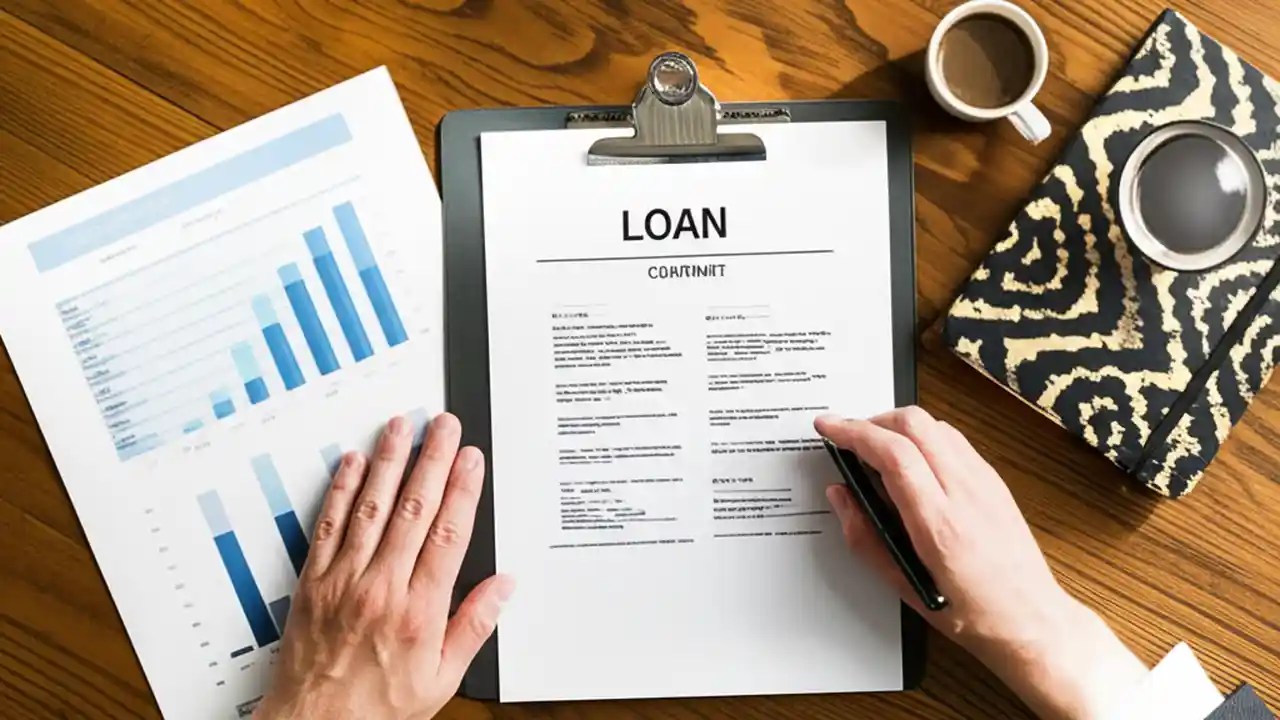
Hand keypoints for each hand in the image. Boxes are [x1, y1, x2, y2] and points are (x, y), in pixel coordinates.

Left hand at [255, 413, 512, 719]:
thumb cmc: (376, 709)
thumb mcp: (443, 679)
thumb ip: (474, 626)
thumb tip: (501, 587)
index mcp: (419, 611)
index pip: (448, 535)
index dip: (463, 489)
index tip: (471, 459)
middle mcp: (381, 588)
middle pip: (413, 509)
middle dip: (432, 459)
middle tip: (443, 425)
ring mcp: (344, 580)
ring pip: (370, 506)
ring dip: (388, 461)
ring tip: (401, 426)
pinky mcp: (313, 582)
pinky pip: (328, 525)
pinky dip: (340, 489)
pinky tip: (352, 462)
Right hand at [816, 408, 1145, 719]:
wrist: (1030, 619)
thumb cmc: (974, 612)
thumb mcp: (905, 586)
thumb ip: (865, 538)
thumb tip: (842, 498)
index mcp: (939, 523)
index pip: (893, 454)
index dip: (854, 432)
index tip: (829, 427)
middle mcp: (965, 493)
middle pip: (914, 423)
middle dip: (872, 421)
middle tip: (848, 435)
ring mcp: (984, 482)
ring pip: (934, 424)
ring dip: (898, 426)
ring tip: (877, 447)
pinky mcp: (994, 480)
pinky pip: (954, 439)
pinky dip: (923, 436)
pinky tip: (912, 459)